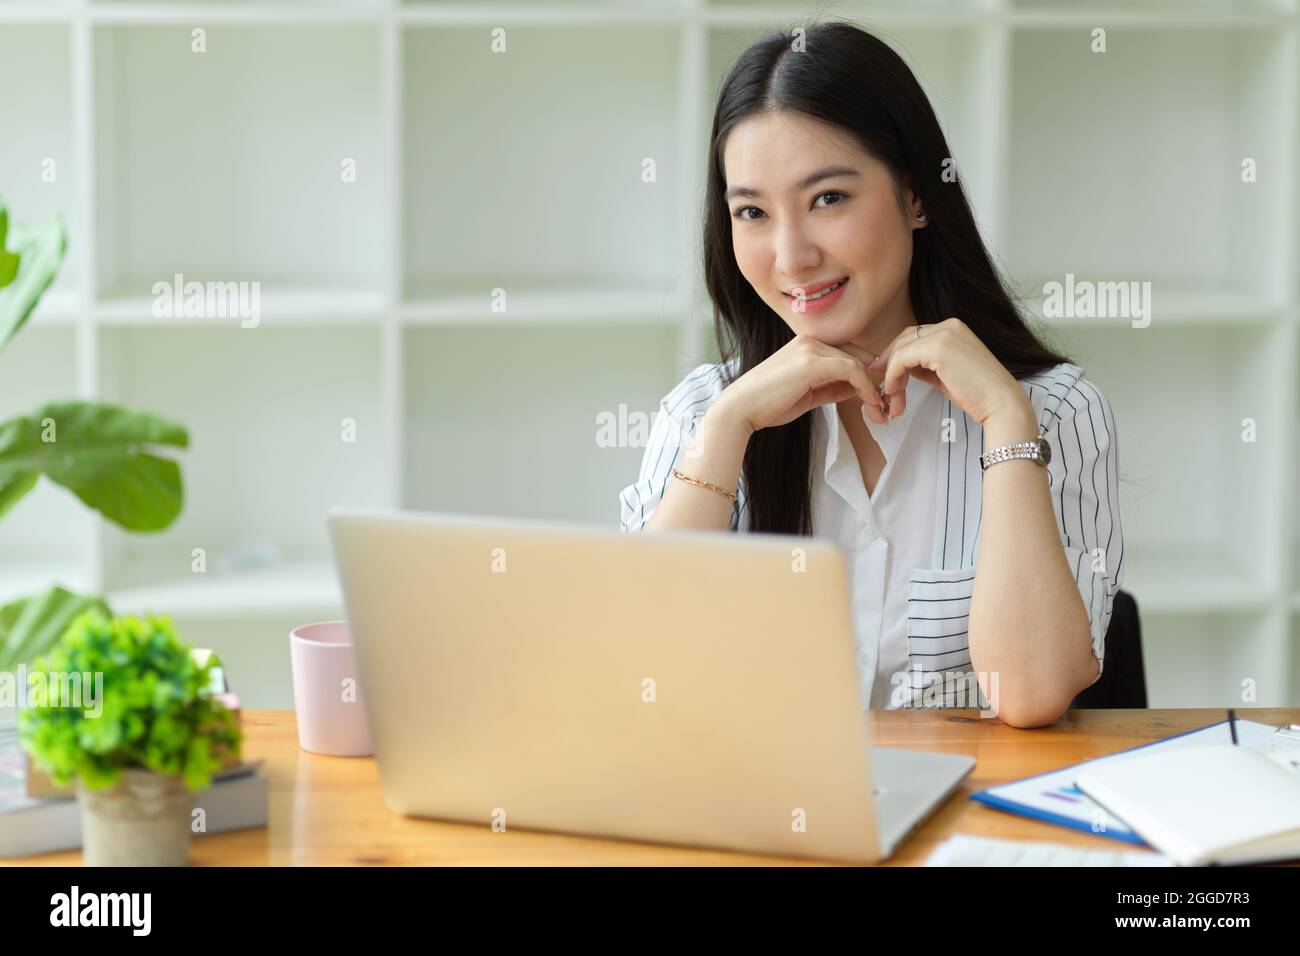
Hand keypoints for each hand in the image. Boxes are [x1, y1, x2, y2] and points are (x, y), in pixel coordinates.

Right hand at [716, 334, 889, 433]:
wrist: (741, 409)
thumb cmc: (769, 405)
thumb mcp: (808, 394)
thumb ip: (833, 387)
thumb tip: (860, 389)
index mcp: (806, 344)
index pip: (848, 354)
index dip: (867, 376)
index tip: (877, 400)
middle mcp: (810, 340)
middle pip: (857, 356)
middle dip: (876, 382)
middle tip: (886, 408)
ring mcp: (810, 348)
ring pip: (857, 363)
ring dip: (874, 388)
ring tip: (881, 412)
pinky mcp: (812, 361)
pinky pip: (851, 370)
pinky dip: (866, 388)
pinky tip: (870, 404)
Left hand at [867, 318, 1027, 424]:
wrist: (1000, 402)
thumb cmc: (977, 393)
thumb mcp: (947, 373)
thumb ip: (927, 365)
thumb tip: (904, 367)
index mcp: (954, 328)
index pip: (915, 335)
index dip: (897, 353)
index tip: (885, 371)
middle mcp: (949, 325)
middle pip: (905, 338)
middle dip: (889, 360)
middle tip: (882, 382)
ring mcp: (943, 334)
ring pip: (901, 349)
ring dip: (891, 372)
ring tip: (891, 394)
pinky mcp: (937, 348)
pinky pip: (902, 359)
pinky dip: (893, 375)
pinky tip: (894, 390)